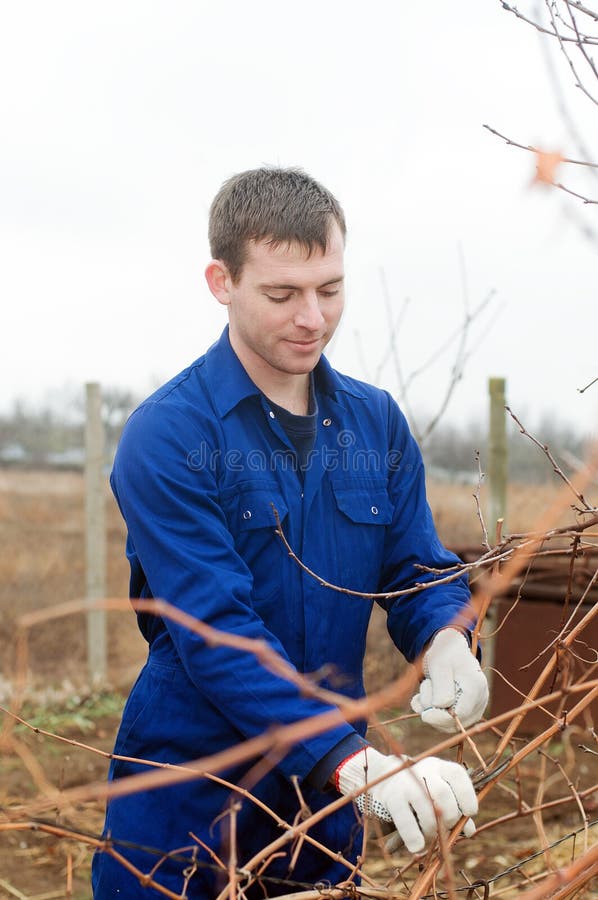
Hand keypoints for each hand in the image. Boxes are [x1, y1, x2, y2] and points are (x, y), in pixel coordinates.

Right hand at [335, 746, 476, 854]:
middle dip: (450, 818)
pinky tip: (417, 846)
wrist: (380, 778)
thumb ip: (456, 810)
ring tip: (430, 836)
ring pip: (426, 809)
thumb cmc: (418, 791)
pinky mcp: (391, 797)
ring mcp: (405, 783)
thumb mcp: (438, 794)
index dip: (467, 797)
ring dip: (432, 831)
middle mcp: (422, 770)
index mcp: (438, 767)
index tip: (469, 813)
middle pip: (443, 794)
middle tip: (447, 828)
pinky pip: (406, 821)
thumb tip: (469, 831)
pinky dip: (414, 837)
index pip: (458, 776)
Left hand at [411, 628, 488, 732]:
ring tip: (428, 685)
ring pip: (447, 725)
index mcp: (476, 686)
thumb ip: (441, 686)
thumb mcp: (439, 664)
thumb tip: (441, 707)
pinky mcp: (464, 714)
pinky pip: (444, 723)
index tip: (422, 709)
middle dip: (432, 709)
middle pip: (453, 723)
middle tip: (425, 685)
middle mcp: (479, 701)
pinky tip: (426, 695)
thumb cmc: (445, 654)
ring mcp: (474, 709)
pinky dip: (430, 712)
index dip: (439, 716)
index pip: (459, 714)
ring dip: (429, 708)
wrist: (449, 651)